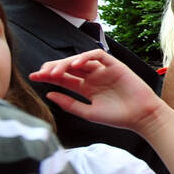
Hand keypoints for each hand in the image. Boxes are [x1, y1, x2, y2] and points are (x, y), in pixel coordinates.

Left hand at [31, 49, 166, 134]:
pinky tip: (75, 65)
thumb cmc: (117, 117)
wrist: (140, 117)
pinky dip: (85, 57)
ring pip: (80, 60)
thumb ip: (69, 104)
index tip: (33, 77)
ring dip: (65, 63)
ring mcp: (103, 70)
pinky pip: (97, 55)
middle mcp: (93, 77)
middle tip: (41, 73)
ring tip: (54, 72)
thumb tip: (49, 94)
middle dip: (53, 68)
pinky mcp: (114, 65)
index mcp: (86, 88)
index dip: (48, 76)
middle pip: (68, 67)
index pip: (64, 78)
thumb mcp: (88, 112)